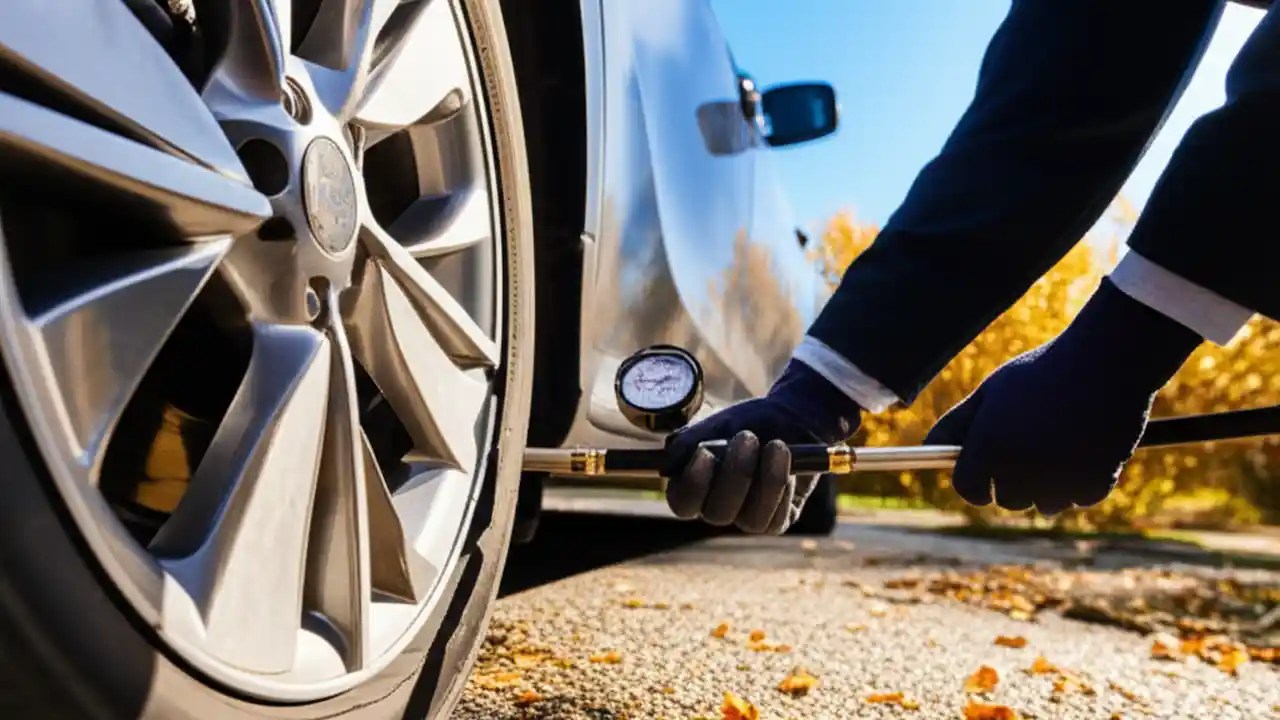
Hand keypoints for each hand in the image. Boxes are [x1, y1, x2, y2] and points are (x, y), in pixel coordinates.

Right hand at [663, 362, 859, 533]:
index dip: (692, 484)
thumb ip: (690, 442)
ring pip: (751, 520)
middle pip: (717, 513)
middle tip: (748, 437)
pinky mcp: (777, 520)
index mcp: (695, 488)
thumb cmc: (748, 422)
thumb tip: (666, 465)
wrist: (793, 419)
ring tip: (776, 445)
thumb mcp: (718, 424)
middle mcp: (718, 508)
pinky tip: (790, 464)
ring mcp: (747, 518)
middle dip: (735, 474)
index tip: (705, 452)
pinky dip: (783, 488)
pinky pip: (777, 519)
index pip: (682, 503)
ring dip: (766, 480)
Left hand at [924, 346, 1147, 514]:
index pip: (967, 488)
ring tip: (1058, 444)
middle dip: (1012, 481)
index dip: (973, 481)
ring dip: (1048, 485)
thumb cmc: (1041, 372)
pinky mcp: (1096, 485)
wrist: (1106, 360)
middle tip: (1029, 446)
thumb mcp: (992, 392)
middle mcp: (1021, 471)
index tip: (983, 472)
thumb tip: (929, 447)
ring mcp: (1059, 481)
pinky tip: (1085, 448)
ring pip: (1044, 504)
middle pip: (1006, 500)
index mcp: (990, 446)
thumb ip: (958, 424)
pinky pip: (1079, 498)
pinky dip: (1082, 481)